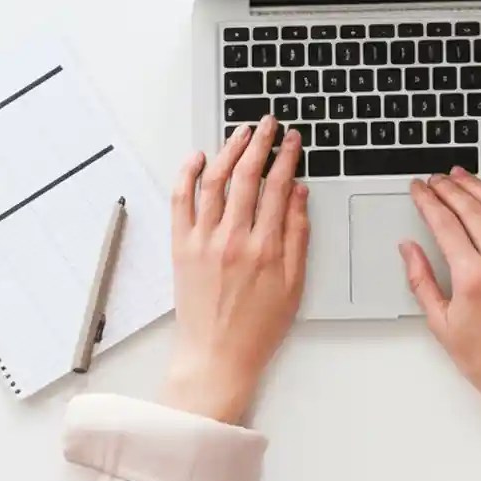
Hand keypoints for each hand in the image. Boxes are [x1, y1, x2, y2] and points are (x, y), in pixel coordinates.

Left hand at [162, 116, 309, 422]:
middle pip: (247, 175)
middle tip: (268, 124)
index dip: (287, 156)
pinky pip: (181, 200)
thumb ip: (299, 235)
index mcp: (266, 248)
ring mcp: (203, 241)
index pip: (279, 187)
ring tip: (240, 133)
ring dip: (228, 151)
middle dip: (260, 143)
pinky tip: (198, 158)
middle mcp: (233, 239)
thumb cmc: (257, 327)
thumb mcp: (294, 283)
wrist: (216, 356)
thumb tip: (299, 195)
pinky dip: (187, 174)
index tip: (293, 140)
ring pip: (214, 180)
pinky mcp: (181, 247)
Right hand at [400, 167, 480, 420]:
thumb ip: (421, 281)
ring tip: (463, 176)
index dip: (428, 201)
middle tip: (436, 180)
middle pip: (472, 210)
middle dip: (449, 189)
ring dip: (479, 188)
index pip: (445, 224)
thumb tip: (408, 248)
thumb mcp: (441, 323)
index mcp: (472, 278)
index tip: (419, 189)